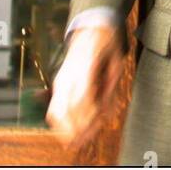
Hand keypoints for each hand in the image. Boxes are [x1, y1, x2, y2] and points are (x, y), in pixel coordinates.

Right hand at [45, 23, 126, 155]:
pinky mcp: (59, 83)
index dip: (88, 115)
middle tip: (85, 140)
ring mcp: (61, 80)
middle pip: (65, 109)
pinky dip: (59, 123)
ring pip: (55, 112)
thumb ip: (111, 87)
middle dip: (76, 129)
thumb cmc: (107, 46)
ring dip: (66, 129)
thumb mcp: (116, 63)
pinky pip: (54, 108)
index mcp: (85, 68)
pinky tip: (70, 130)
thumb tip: (106, 110)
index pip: (82, 98)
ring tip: (78, 139)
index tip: (97, 123)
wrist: (90, 30)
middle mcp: (69, 75)